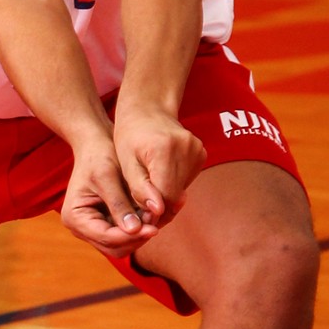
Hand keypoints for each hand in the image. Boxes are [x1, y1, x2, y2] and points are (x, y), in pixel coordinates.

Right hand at [60, 139, 151, 256]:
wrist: (97, 145)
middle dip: (137, 237)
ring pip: (123, 244)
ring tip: (158, 217)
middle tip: (158, 223)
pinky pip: (126, 234)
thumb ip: (119, 204)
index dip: (131, 236)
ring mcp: (93, 227)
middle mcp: (81, 227)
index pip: (106, 237)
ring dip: (141, 234)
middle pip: (114, 247)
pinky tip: (155, 214)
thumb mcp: (107, 177)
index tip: (154, 227)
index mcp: (74, 217)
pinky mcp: (106, 223)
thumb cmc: (99, 156)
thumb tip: (134, 230)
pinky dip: (141, 227)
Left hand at [113, 106, 205, 236]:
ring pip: (182, 191)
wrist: (148, 109)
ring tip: (147, 193)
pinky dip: (173, 186)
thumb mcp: (126, 162)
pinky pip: (186, 181)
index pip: (166, 195)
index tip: (140, 219)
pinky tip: (159, 180)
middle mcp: (187, 148)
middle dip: (159, 207)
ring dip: (166, 198)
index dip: (153, 212)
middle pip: (176, 195)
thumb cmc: (130, 135)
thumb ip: (140, 188)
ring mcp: (198, 150)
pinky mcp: (202, 154)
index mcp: (165, 149)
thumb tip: (157, 211)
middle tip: (142, 212)